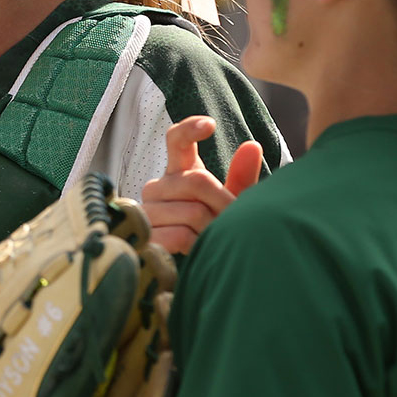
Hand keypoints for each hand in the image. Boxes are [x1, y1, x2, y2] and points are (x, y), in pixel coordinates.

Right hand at [140, 117, 262, 255]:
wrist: (194, 270)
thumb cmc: (212, 232)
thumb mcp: (230, 204)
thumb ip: (241, 178)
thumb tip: (252, 146)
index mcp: (178, 173)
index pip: (176, 140)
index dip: (190, 129)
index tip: (210, 125)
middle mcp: (157, 187)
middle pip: (198, 181)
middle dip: (224, 204)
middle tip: (232, 222)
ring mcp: (147, 212)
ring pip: (192, 212)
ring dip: (212, 229)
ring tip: (212, 240)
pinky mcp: (143, 237)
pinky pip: (180, 235)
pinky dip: (198, 245)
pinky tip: (197, 251)